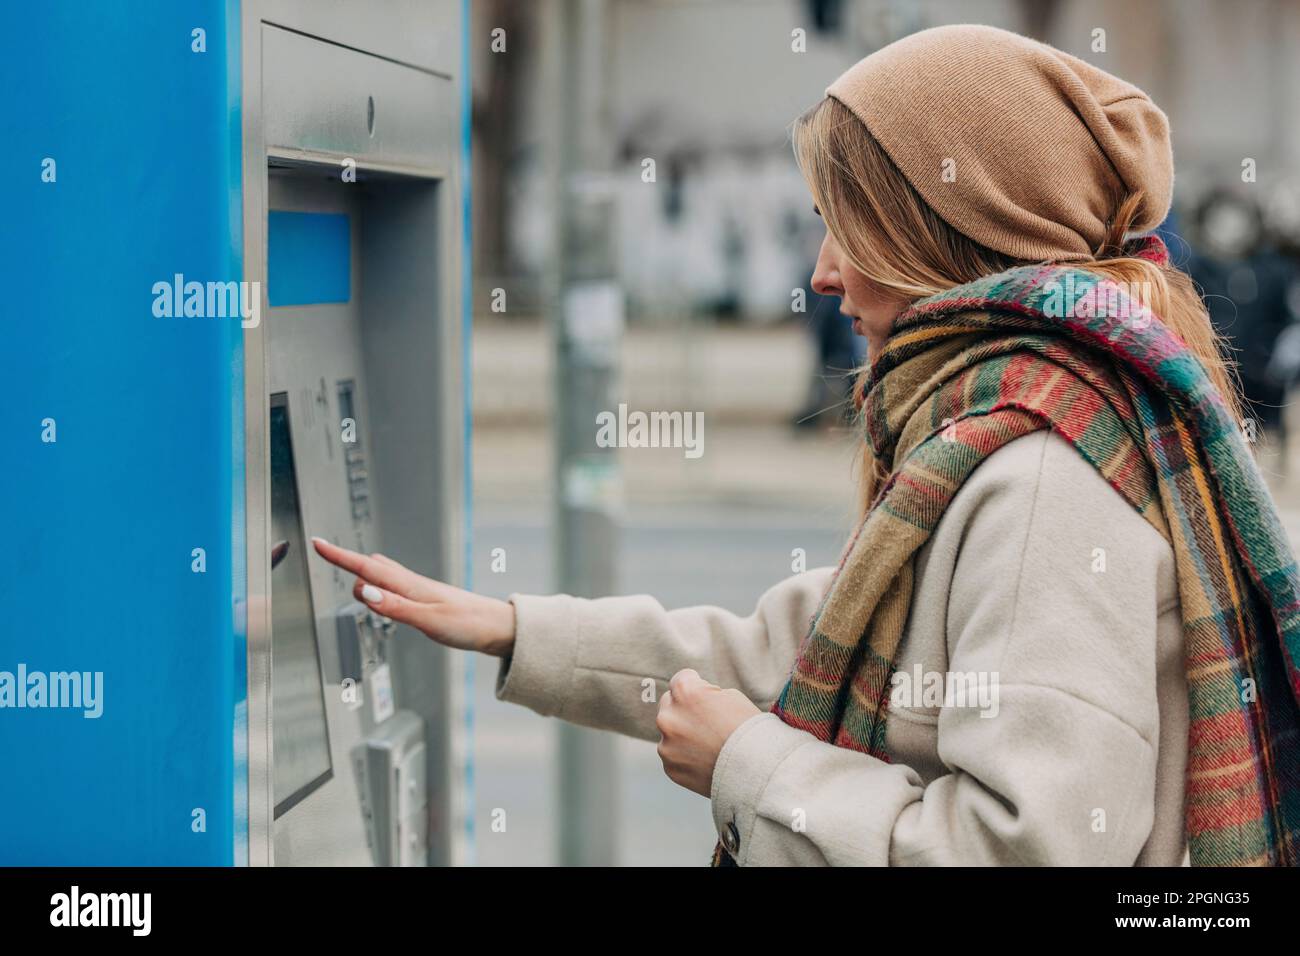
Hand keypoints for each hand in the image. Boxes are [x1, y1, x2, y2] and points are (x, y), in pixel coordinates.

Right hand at [310, 538, 515, 657]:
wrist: (498, 627)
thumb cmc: (468, 625)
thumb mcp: (428, 620)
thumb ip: (394, 607)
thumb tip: (362, 592)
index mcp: (409, 587)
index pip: (366, 568)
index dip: (340, 557)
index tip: (317, 543)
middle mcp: (412, 584)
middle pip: (371, 567)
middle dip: (346, 562)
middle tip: (323, 554)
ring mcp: (419, 590)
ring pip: (383, 574)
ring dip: (361, 572)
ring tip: (343, 567)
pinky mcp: (426, 599)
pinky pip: (394, 584)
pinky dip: (378, 583)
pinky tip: (380, 589)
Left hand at [655, 669, 762, 796]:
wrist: (756, 771)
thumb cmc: (748, 729)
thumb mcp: (731, 696)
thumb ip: (706, 694)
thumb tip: (697, 699)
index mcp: (684, 693)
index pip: (681, 679)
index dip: (696, 686)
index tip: (705, 695)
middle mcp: (668, 716)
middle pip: (670, 704)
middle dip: (684, 710)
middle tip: (708, 722)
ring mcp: (666, 745)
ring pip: (670, 732)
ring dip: (683, 735)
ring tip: (709, 745)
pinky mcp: (670, 767)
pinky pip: (674, 756)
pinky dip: (685, 757)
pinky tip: (706, 760)